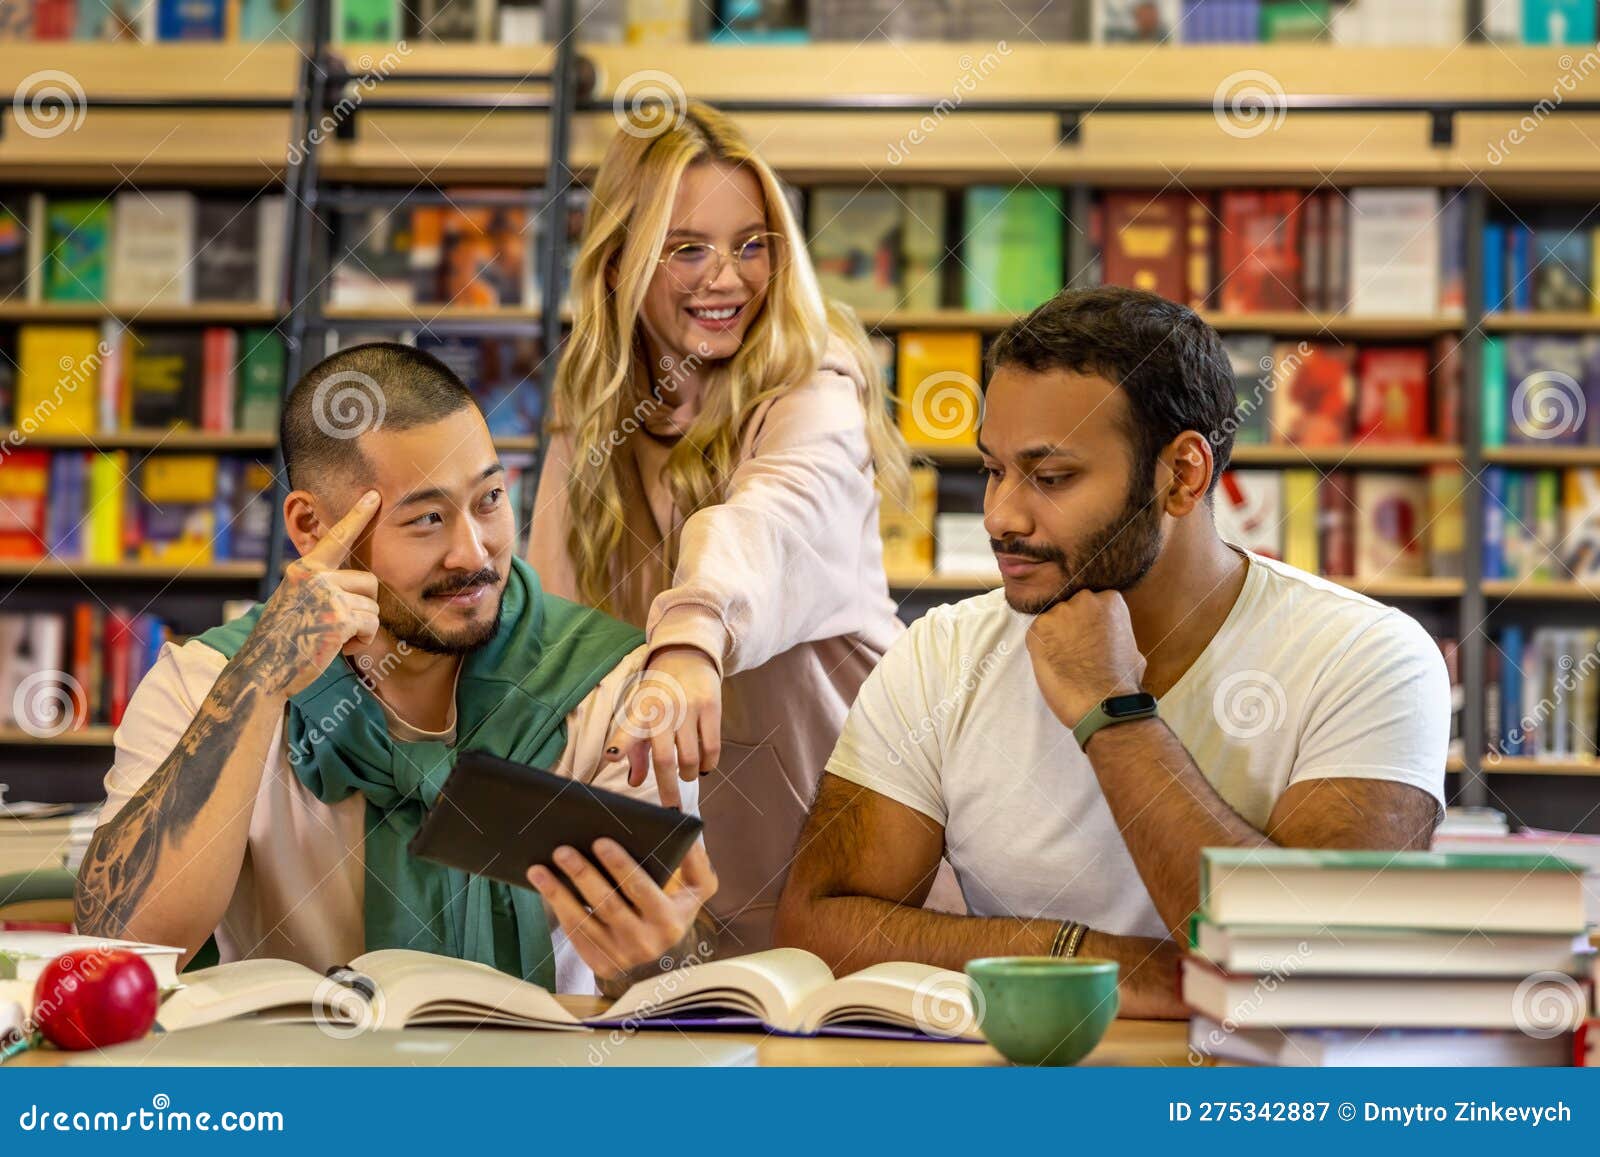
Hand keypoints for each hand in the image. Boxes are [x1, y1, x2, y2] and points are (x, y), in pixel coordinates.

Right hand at [249, 490, 381, 697]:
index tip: (375, 494)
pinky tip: (337, 648)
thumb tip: (352, 584)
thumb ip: (319, 586)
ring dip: (360, 628)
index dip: (358, 515)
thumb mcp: (296, 601)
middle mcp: (314, 577)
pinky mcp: (339, 618)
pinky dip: (361, 641)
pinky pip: (371, 625)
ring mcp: (326, 596)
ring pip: (372, 607)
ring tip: (331, 638)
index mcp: (304, 570)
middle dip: (362, 608)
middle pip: (369, 583)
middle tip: (335, 627)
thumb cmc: (283, 640)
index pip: (336, 538)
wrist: (263, 670)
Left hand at [527, 840, 717, 983]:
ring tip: (538, 868)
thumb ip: (695, 860)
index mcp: (671, 921)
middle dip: (583, 875)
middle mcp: (647, 944)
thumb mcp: (697, 888)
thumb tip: (683, 827)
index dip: (620, 866)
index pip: (641, 889)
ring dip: (558, 893)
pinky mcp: (601, 965)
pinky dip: (557, 909)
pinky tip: (543, 886)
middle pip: (608, 905)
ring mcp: (622, 958)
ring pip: (585, 922)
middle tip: (562, 849)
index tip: (600, 841)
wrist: (663, 954)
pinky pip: (575, 934)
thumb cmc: (675, 906)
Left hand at [604, 645, 720, 809]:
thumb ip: (637, 751)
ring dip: (689, 775)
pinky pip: (712, 747)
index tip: (611, 757)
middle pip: (665, 760)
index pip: (627, 730)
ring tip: (687, 775)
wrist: (686, 656)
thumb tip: (634, 783)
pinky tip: (704, 766)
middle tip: (671, 809)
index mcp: (640, 712)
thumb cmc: (658, 693)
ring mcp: (688, 707)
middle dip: (668, 791)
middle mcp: (662, 710)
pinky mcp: (711, 706)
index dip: (620, 745)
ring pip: (691, 758)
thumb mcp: (642, 715)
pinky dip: (708, 764)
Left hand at [1024, 589, 1146, 729]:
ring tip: (1065, 660)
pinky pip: (1036, 634)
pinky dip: (1040, 648)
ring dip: (1054, 635)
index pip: (1092, 601)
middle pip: (1070, 605)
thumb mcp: (1130, 645)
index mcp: (1110, 600)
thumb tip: (1109, 633)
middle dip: (1071, 623)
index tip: (1090, 635)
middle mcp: (1084, 599)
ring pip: (1052, 619)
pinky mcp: (1038, 628)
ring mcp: (1059, 612)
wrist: (1103, 704)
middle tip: (1075, 648)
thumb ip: (1114, 630)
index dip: (1089, 620)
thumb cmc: (1121, 681)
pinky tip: (1054, 664)